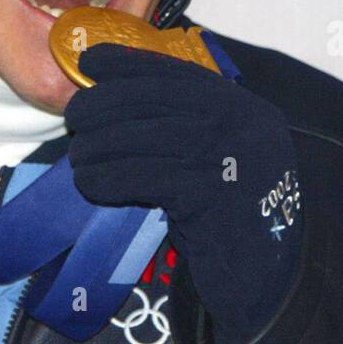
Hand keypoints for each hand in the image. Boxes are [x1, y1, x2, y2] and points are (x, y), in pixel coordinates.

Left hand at [64, 43, 302, 343]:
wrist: (267, 281)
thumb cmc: (232, 220)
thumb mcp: (222, 161)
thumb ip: (189, 127)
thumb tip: (116, 96)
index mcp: (248, 109)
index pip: (179, 73)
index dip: (129, 64)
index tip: (90, 62)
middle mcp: (245, 124)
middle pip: (155, 99)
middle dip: (104, 103)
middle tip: (75, 119)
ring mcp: (231, 158)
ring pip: (142, 137)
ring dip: (98, 146)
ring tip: (80, 160)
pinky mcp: (210, 195)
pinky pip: (141, 176)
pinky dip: (107, 178)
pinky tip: (92, 185)